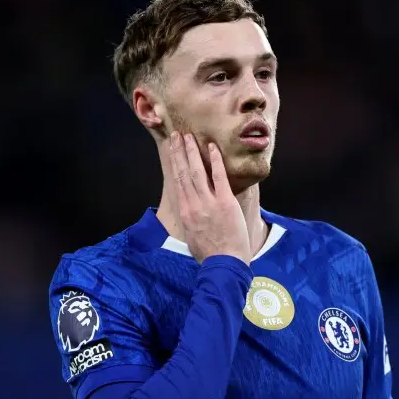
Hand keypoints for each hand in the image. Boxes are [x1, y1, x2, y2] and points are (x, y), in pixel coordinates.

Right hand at [169, 132, 250, 264]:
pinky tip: (212, 147)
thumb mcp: (191, 236)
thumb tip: (190, 211)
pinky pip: (219, 177)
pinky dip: (215, 161)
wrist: (223, 264)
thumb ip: (190, 219)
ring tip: (190, 136)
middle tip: (178, 134)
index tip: (173, 149)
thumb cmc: (209, 254)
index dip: (175, 163)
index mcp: (185, 211)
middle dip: (180, 151)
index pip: (178, 181)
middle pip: (184, 172)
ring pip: (197, 171)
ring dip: (193, 152)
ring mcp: (209, 202)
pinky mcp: (225, 202)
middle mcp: (193, 203)